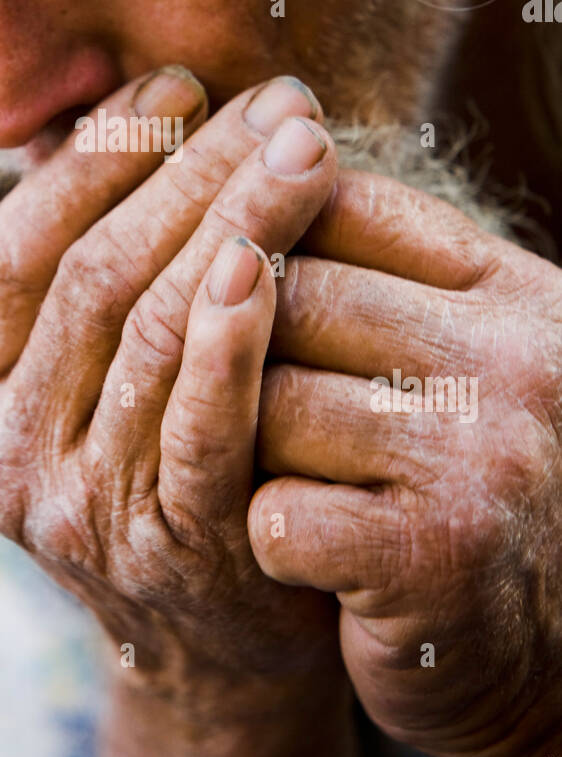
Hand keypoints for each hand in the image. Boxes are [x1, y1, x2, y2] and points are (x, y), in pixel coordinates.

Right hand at [0, 69, 355, 756]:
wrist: (205, 635)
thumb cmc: (128, 469)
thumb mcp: (37, 386)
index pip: (14, 248)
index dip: (95, 155)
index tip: (178, 85)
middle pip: (94, 274)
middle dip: (191, 167)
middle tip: (274, 99)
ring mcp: (81, 506)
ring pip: (154, 329)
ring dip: (237, 221)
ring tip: (306, 147)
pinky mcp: (174, 545)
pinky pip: (202, 421)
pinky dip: (236, 333)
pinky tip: (274, 257)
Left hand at [248, 171, 561, 756]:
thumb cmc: (489, 495)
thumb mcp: (479, 363)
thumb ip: (403, 284)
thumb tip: (271, 196)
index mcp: (520, 297)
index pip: (353, 207)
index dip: (273, 240)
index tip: (236, 282)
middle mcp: (511, 363)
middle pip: (299, 299)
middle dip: (245, 349)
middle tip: (244, 402)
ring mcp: (477, 459)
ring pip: (272, 403)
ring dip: (251, 451)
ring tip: (287, 482)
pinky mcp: (432, 559)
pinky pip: (278, 512)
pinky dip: (270, 537)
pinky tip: (310, 555)